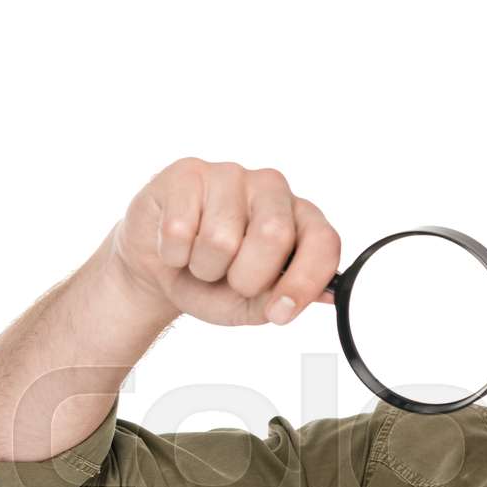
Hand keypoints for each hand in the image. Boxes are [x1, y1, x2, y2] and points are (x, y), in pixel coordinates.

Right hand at [109, 157, 340, 326]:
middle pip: (273, 234)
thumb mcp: (252, 305)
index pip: (323, 241)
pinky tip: (176, 246)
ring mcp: (231, 175)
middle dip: (247, 278)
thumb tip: (325, 294)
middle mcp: (273, 189)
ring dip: (205, 268)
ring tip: (201, 261)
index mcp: (302, 219)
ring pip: (221, 238)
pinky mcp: (187, 174)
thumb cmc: (214, 283)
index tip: (281, 312)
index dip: (305, 280)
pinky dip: (174, 254)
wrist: (161, 270)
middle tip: (233, 283)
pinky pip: (180, 228)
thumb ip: (285, 298)